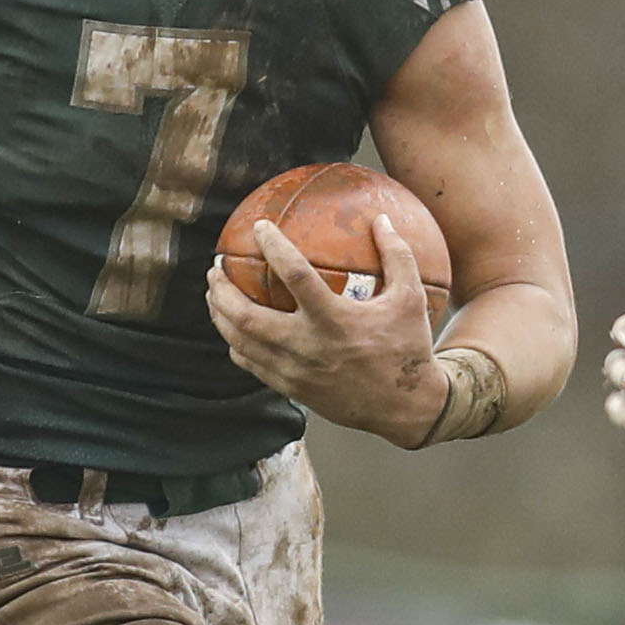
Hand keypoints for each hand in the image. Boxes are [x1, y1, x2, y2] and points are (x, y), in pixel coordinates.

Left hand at [204, 217, 450, 441]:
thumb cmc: (408, 347)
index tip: (260, 227)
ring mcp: (296, 371)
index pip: (295, 276)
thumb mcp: (410, 298)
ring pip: (242, 343)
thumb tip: (381, 218)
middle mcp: (309, 347)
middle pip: (248, 317)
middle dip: (222, 290)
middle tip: (215, 268)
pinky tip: (233, 329)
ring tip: (214, 294)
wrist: (405, 407)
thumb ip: (397, 255)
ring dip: (220, 316)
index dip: (274, 248)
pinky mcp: (292, 388)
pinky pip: (251, 364)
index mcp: (336, 320)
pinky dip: (236, 344)